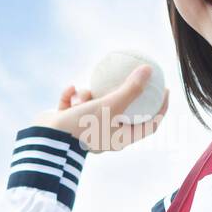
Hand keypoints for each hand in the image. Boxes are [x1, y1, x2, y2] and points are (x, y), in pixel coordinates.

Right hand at [35, 65, 169, 153]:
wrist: (47, 141)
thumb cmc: (82, 127)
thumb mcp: (110, 105)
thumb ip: (130, 89)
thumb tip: (149, 70)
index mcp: (120, 139)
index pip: (150, 124)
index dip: (160, 108)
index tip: (165, 89)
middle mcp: (105, 135)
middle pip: (121, 111)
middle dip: (121, 94)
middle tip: (134, 75)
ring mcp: (86, 129)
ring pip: (94, 103)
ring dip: (88, 95)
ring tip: (84, 92)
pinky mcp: (69, 123)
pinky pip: (76, 104)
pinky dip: (73, 97)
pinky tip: (70, 89)